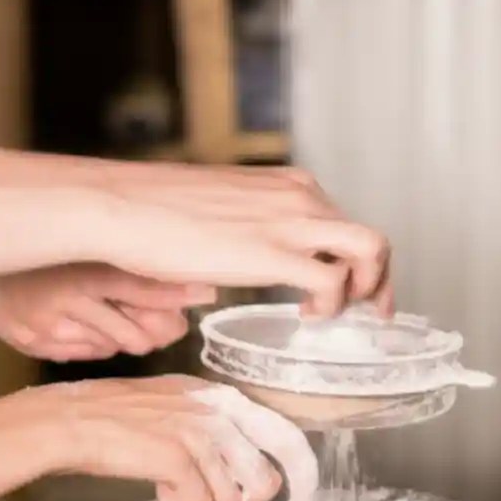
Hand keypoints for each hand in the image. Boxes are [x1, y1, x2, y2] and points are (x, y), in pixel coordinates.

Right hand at [0, 264, 216, 361]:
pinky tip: (85, 325)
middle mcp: (67, 296)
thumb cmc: (48, 257)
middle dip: (154, 331)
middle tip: (164, 325)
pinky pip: (87, 355)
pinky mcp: (36, 343)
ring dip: (125, 337)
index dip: (177, 292)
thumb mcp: (88, 252)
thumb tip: (179, 307)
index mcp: (84, 267)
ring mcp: (49, 325)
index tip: (208, 292)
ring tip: (112, 317)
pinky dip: (96, 344)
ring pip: (113, 347)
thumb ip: (130, 273)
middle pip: (133, 332)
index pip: (141, 285)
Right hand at [2, 375, 318, 500]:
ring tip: (178, 493)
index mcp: (223, 397)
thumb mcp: (178, 406)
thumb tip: (250, 471)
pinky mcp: (179, 458)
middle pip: (264, 479)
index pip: (285, 436)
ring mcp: (200, 434)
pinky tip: (160, 490)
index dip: (302, 475)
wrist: (72, 421)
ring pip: (233, 500)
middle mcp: (219, 412)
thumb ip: (218, 429)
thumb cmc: (117, 418)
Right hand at [90, 162, 393, 317]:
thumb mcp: (220, 207)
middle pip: (370, 239)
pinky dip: (331, 305)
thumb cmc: (155, 210)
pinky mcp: (275, 254)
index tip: (350, 287)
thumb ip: (246, 225)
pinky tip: (306, 316)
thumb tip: (241, 253)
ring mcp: (292, 224)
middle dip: (376, 281)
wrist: (123, 206)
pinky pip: (333, 283)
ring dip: (365, 289)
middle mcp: (300, 198)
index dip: (355, 261)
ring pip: (370, 252)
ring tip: (337, 314)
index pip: (345, 223)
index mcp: (288, 185)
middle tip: (366, 311)